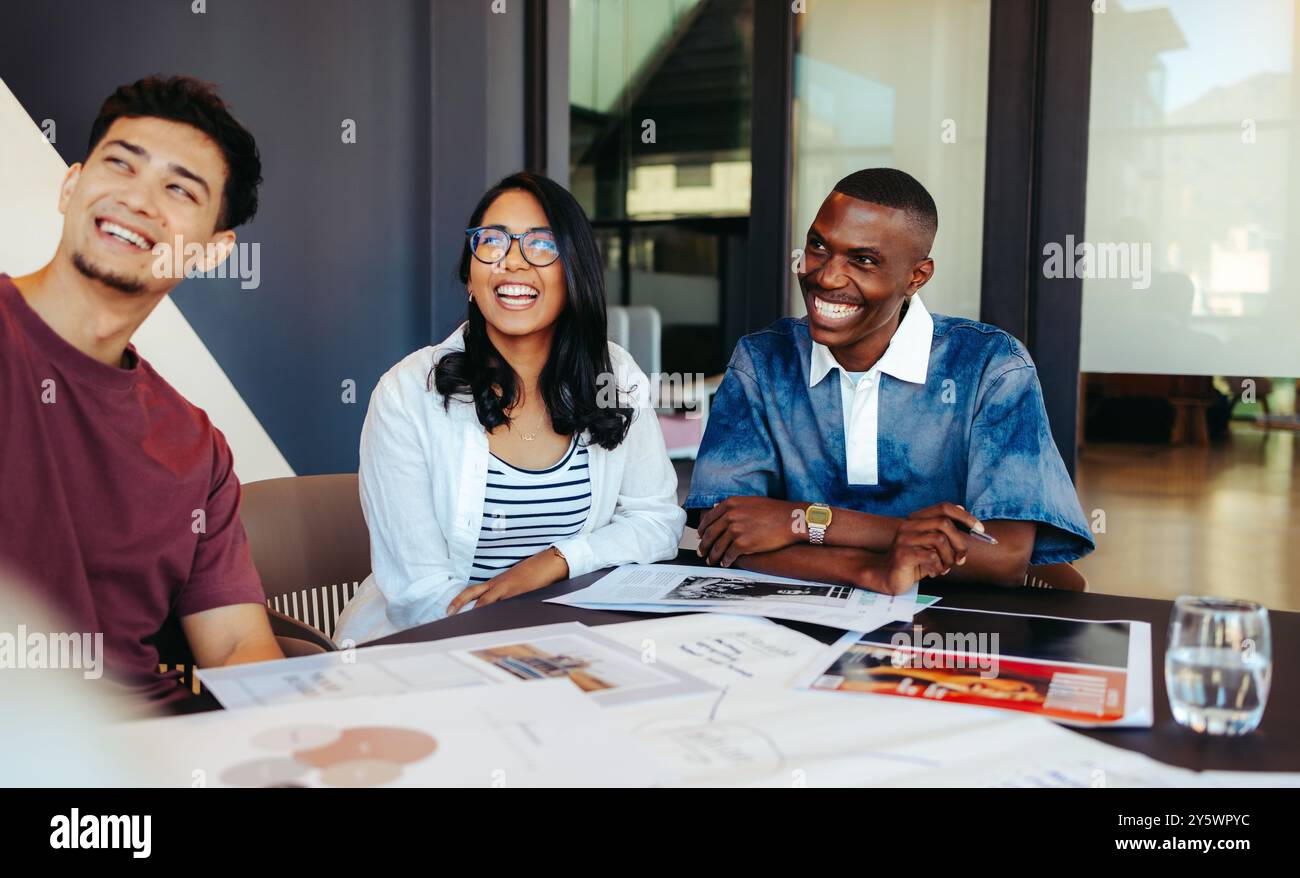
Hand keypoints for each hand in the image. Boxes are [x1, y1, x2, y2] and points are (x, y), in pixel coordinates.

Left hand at [446, 548, 568, 614]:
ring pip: (487, 602)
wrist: (548, 563)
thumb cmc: (533, 573)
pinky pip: (504, 606)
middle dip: (459, 602)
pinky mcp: (519, 594)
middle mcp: (499, 584)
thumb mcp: (515, 582)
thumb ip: (504, 594)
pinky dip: (496, 615)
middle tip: (448, 613)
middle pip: (474, 593)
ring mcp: (508, 589)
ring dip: (476, 612)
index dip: (460, 600)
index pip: (474, 591)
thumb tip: (495, 608)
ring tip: (466, 623)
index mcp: (497, 582)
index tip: (450, 609)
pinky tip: (492, 625)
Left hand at [696, 497, 802, 567]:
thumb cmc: (774, 510)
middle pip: (709, 534)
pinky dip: (725, 561)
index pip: (708, 519)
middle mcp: (730, 516)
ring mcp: (735, 530)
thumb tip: (716, 507)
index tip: (700, 536)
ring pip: (717, 547)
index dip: (702, 529)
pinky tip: (725, 563)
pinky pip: (729, 555)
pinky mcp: (743, 544)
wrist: (790, 520)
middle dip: (703, 545)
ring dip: (712, 556)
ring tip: (711, 561)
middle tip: (701, 551)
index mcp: (730, 504)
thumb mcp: (750, 501)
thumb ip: (733, 505)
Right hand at [867, 502, 981, 594]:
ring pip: (940, 541)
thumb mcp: (930, 544)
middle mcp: (909, 525)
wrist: (887, 576)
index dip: (965, 516)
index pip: (944, 508)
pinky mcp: (903, 554)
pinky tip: (935, 573)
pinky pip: (931, 556)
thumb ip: (943, 529)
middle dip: (960, 543)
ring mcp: (904, 539)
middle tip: (962, 558)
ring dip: (949, 558)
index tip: (980, 529)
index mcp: (916, 519)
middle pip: (944, 524)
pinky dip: (939, 567)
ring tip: (945, 568)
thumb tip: (962, 508)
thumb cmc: (912, 561)